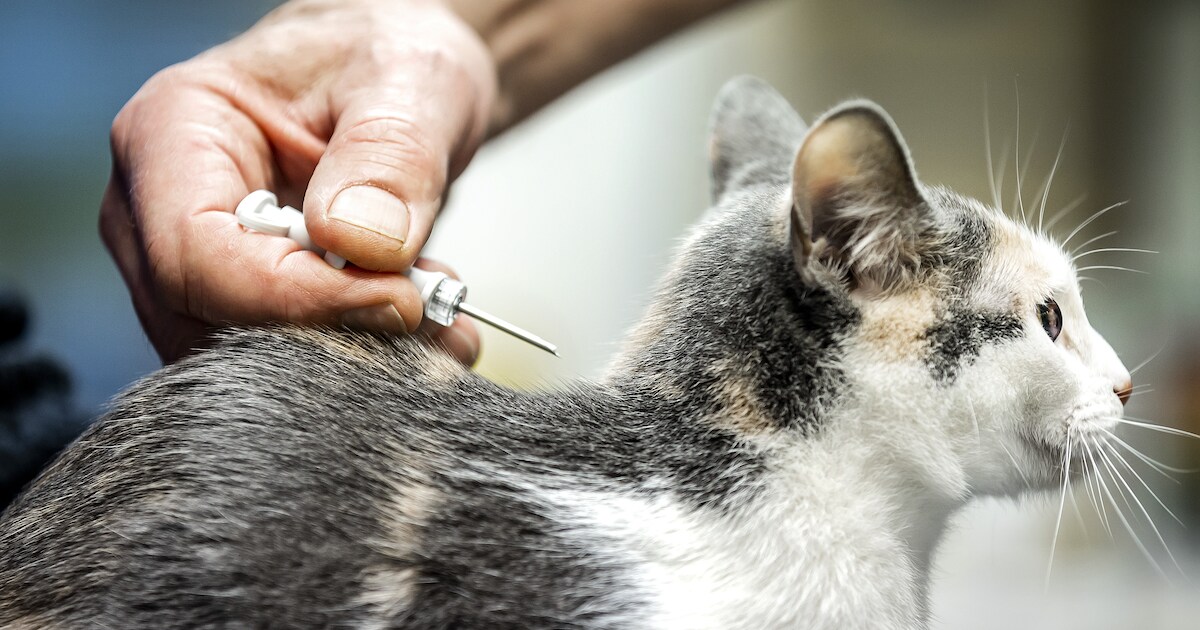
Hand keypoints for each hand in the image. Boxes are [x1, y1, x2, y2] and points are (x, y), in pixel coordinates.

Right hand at [100, 0, 493, 364]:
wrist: (399, 79)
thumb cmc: (386, 57)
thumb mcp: (410, 81)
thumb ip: (390, 157)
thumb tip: (362, 243)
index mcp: (172, 131)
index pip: (197, 255)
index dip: (295, 300)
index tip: (399, 301)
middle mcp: (158, 207)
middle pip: (208, 321)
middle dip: (328, 337)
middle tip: (433, 318)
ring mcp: (194, 260)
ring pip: (242, 355)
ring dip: (350, 354)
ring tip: (439, 316)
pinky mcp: (239, 299)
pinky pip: (277, 358)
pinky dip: (356, 353)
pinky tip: (423, 324)